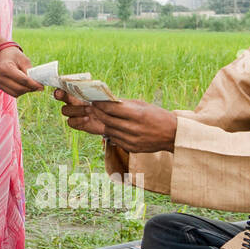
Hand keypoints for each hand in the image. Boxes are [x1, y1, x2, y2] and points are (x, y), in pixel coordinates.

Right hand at [0, 45, 41, 96]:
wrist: (1, 54)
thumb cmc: (13, 55)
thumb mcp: (24, 60)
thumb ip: (30, 72)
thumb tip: (38, 84)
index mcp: (6, 68)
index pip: (22, 80)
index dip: (33, 84)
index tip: (42, 87)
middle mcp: (0, 76)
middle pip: (19, 88)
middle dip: (30, 89)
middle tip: (38, 87)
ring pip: (15, 93)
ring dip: (25, 91)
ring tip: (30, 86)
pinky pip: (12, 93)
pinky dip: (19, 92)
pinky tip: (23, 86)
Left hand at [55, 94, 177, 152]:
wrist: (173, 135)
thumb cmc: (157, 115)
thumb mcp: (141, 105)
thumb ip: (122, 104)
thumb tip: (101, 100)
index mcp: (137, 114)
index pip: (111, 109)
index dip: (98, 105)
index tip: (88, 100)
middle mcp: (133, 128)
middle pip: (106, 120)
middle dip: (90, 114)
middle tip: (76, 108)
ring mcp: (132, 140)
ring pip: (107, 130)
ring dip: (96, 123)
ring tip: (83, 117)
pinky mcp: (131, 148)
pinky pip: (113, 139)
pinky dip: (107, 132)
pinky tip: (100, 127)